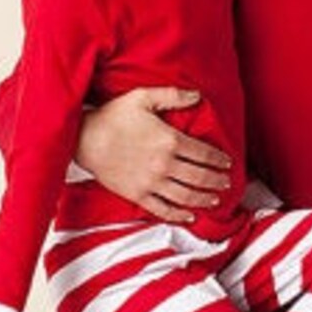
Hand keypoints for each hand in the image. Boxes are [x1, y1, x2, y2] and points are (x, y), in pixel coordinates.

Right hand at [75, 86, 231, 221]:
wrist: (84, 138)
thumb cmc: (112, 116)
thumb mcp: (143, 97)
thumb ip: (173, 96)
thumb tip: (198, 95)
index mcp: (169, 140)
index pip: (204, 153)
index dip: (219, 159)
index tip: (228, 163)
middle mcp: (164, 164)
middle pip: (199, 177)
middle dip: (217, 181)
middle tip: (227, 183)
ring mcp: (150, 182)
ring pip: (186, 195)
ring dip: (204, 198)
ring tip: (216, 199)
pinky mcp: (137, 195)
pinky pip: (162, 209)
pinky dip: (178, 215)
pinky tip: (189, 216)